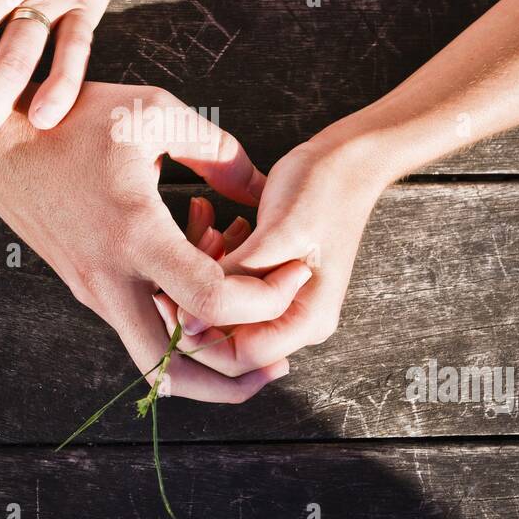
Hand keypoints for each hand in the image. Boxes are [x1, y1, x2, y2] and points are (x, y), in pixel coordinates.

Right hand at [0, 82, 310, 401]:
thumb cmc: (70, 119)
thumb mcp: (152, 113)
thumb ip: (217, 149)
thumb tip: (261, 187)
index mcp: (133, 233)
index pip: (211, 300)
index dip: (265, 299)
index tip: (295, 273)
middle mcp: (109, 277)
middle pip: (174, 371)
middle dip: (234, 381)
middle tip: (278, 363)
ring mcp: (93, 291)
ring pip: (154, 360)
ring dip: (205, 360)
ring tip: (252, 333)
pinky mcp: (87, 289)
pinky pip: (139, 331)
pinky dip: (178, 332)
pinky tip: (208, 294)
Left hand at [164, 131, 387, 376]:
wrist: (348, 160)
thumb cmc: (321, 188)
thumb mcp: (276, 233)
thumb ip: (235, 281)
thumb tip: (188, 321)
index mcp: (308, 319)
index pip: (241, 358)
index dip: (199, 335)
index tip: (170, 293)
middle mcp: (296, 320)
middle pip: (227, 341)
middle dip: (196, 304)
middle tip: (179, 255)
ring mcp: (283, 302)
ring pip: (223, 313)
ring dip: (203, 275)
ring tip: (206, 227)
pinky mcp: (269, 281)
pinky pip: (229, 287)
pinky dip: (213, 261)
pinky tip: (213, 226)